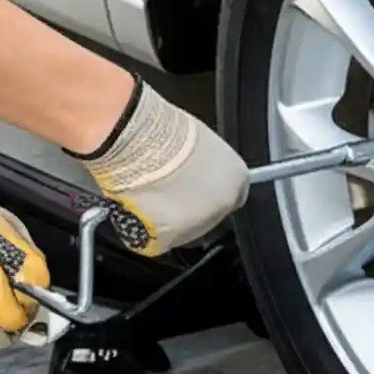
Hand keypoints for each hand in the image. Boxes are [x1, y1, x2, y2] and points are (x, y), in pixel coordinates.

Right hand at [73, 79, 248, 256]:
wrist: (137, 145)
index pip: (232, 194)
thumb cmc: (161, 134)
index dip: (209, 190)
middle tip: (167, 190)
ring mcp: (196, 226)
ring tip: (149, 195)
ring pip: (184, 231)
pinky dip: (148, 230)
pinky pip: (159, 240)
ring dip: (169, 219)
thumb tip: (196, 167)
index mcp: (236, 179)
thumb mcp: (198, 141)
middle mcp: (222, 206)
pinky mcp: (168, 240)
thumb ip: (205, 162)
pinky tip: (139, 209)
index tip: (193, 185)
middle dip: (190, 207)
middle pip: (209, 215)